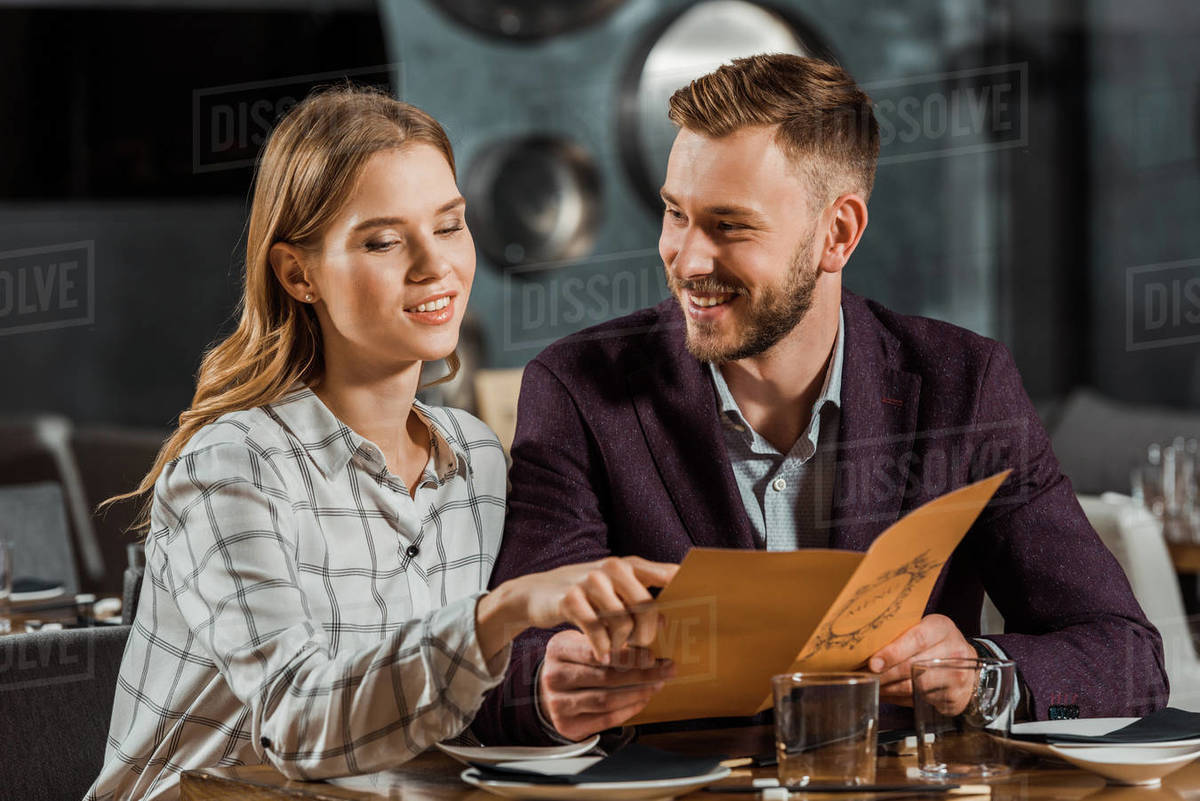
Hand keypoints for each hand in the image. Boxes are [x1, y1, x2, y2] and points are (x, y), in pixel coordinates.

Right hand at [477, 556, 677, 664]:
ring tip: (616, 650)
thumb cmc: (584, 593)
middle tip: (641, 646)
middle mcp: (611, 568)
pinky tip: (601, 654)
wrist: (536, 592)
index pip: (666, 573)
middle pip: (646, 605)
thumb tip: (670, 620)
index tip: (700, 604)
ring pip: (622, 622)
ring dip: (622, 644)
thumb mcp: (612, 589)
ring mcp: (590, 582)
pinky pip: (597, 631)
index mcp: (628, 564)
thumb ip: (641, 598)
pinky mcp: (570, 599)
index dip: (685, 586)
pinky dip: (602, 648)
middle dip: (647, 633)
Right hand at [539, 629, 675, 740]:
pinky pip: (605, 719)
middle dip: (642, 674)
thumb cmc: (576, 661)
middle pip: (605, 677)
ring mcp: (557, 703)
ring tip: (658, 684)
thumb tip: (660, 623)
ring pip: (606, 699)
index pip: (596, 652)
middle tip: (666, 670)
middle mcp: (554, 676)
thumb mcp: (586, 640)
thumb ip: (616, 634)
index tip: (652, 655)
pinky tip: (643, 699)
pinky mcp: (566, 725)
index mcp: (558, 649)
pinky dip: (629, 709)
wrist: (549, 690)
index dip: (626, 655)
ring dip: (638, 692)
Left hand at [867, 614, 975, 711]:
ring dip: (890, 689)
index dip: (892, 653)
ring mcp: (958, 676)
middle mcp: (954, 652)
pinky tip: (890, 694)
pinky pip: (922, 701)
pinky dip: (901, 699)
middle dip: (885, 674)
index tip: (873, 663)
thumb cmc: (936, 643)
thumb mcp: (924, 628)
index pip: (916, 639)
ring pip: (916, 687)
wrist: (968, 664)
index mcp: (942, 628)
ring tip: (874, 686)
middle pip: (914, 666)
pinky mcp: (956, 698)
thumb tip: (866, 645)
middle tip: (866, 677)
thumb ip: (901, 633)